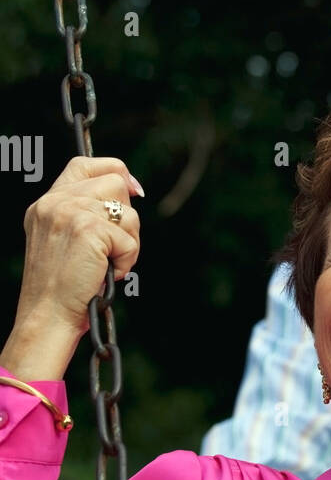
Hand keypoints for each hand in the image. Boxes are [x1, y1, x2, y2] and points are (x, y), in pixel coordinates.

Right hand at [14, 156, 142, 341]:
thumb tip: (131, 189)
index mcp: (46, 204)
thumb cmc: (62, 288)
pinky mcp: (89, 230)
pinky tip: (106, 273)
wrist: (48, 315)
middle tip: (112, 249)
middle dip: (126, 218)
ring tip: (107, 265)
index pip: (84, 164)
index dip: (115, 170)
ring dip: (128, 242)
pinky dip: (127, 260)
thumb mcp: (63, 241)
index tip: (134, 190)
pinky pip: (130, 239)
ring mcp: (71, 213)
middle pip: (115, 184)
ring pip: (128, 212)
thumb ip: (84, 214)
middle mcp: (55, 203)